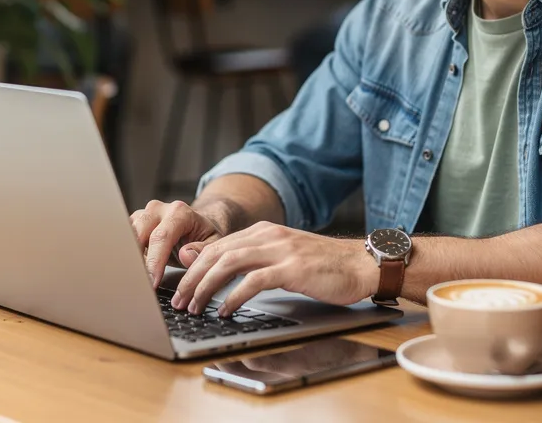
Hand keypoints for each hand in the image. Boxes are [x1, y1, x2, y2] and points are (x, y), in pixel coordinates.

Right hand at [130, 199, 226, 288]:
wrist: (195, 225)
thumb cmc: (203, 236)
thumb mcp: (213, 244)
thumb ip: (202, 250)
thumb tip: (186, 255)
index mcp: (179, 212)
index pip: (161, 237)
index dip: (155, 261)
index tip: (152, 282)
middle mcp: (158, 209)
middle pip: (138, 233)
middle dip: (137, 261)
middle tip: (139, 284)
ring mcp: (143, 214)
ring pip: (127, 235)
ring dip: (128, 258)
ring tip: (133, 279)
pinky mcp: (133, 222)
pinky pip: (123, 238)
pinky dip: (125, 255)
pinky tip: (129, 271)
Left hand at [171, 222, 378, 316]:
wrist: (362, 264)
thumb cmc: (323, 266)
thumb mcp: (281, 256)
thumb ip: (248, 257)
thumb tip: (211, 262)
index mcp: (263, 231)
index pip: (217, 246)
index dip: (194, 267)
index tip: (181, 288)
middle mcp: (268, 235)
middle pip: (217, 253)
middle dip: (193, 278)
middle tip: (179, 301)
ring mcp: (280, 250)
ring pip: (229, 263)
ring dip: (206, 287)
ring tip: (195, 307)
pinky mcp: (293, 268)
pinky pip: (254, 281)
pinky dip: (234, 296)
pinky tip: (224, 310)